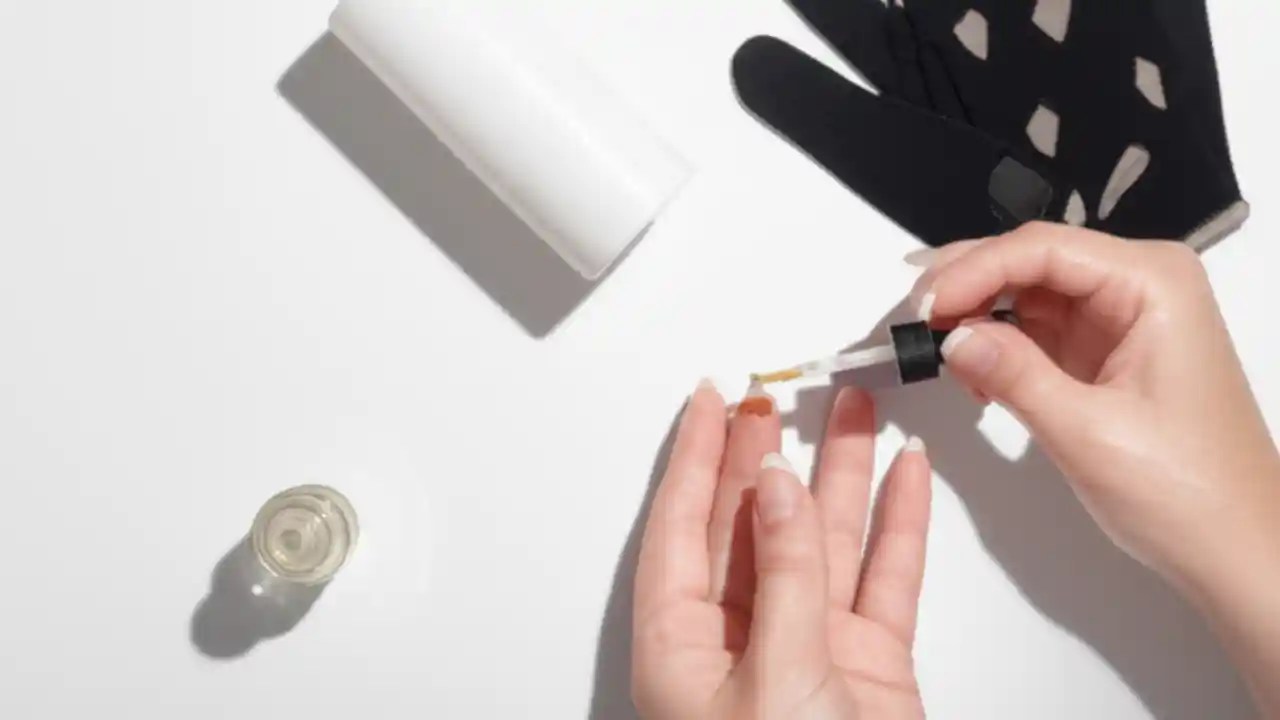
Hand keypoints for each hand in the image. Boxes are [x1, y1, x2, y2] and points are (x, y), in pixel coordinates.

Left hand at [632, 383, 931, 718]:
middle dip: (763, 452)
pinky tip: (907, 471)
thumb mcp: (773, 676)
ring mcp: (808, 648)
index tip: (710, 399)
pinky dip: (899, 523)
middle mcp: (740, 640)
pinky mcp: (868, 663)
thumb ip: (783, 576)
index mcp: (682, 647)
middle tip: (775, 393)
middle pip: (750, 523)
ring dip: (840, 472)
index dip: (696, 457)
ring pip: (823, 540)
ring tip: (853, 408)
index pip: (681, 528)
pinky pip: (884, 576)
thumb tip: (777, 486)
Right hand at [908, 222, 1279, 714]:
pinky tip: (974, 373)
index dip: (974, 270)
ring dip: (978, 315)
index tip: (923, 308)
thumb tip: (951, 336)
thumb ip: (1014, 374)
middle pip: (1032, 260)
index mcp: (1153, 284)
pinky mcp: (1106, 351)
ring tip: (933, 347)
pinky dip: (998, 344)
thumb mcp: (1087, 432)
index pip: (1042, 248)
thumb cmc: (1187, 492)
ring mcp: (1122, 318)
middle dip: (968, 285)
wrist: (1235, 548)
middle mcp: (1140, 286)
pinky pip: (1038, 328)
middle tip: (912, 320)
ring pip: (1028, 292)